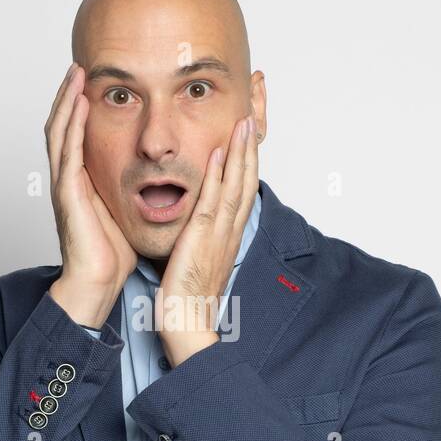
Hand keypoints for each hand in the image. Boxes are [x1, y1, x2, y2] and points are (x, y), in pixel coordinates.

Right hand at [44, 62, 136, 328]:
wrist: (98, 282)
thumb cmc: (112, 253)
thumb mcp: (126, 211)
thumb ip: (131, 189)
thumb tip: (155, 175)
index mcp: (82, 181)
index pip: (77, 135)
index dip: (80, 109)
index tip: (92, 83)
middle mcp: (68, 179)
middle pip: (62, 126)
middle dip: (68, 95)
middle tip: (78, 66)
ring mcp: (64, 184)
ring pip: (59, 132)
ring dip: (66, 100)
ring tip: (76, 73)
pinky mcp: (67, 193)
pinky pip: (67, 151)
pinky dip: (71, 124)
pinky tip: (77, 104)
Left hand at [156, 113, 259, 366]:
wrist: (187, 324)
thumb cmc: (187, 298)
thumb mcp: (197, 259)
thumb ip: (200, 238)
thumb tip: (196, 225)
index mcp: (228, 235)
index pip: (242, 190)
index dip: (247, 161)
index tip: (248, 136)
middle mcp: (229, 231)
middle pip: (247, 180)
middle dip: (251, 147)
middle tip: (253, 117)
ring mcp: (219, 233)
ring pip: (236, 185)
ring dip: (241, 151)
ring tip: (244, 122)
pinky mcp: (203, 238)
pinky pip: (213, 200)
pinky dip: (218, 175)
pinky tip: (218, 152)